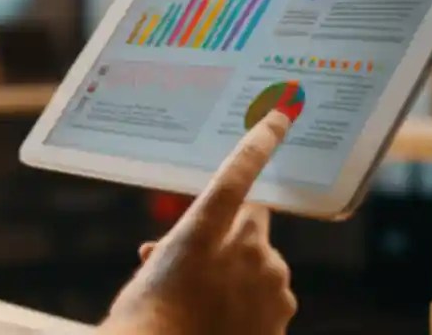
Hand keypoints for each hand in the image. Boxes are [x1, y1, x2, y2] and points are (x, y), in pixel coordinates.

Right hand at [105, 111, 296, 334]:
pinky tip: (223, 327)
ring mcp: (272, 286)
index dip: (258, 143)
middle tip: (202, 270)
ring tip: (208, 307)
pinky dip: (252, 311)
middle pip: (253, 231)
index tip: (278, 116)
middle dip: (234, 244)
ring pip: (263, 269)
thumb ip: (167, 253)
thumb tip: (160, 253)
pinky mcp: (283, 316)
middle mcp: (248, 250)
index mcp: (209, 229)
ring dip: (244, 279)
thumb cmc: (148, 317)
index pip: (237, 175)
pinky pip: (270, 303)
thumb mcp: (150, 276)